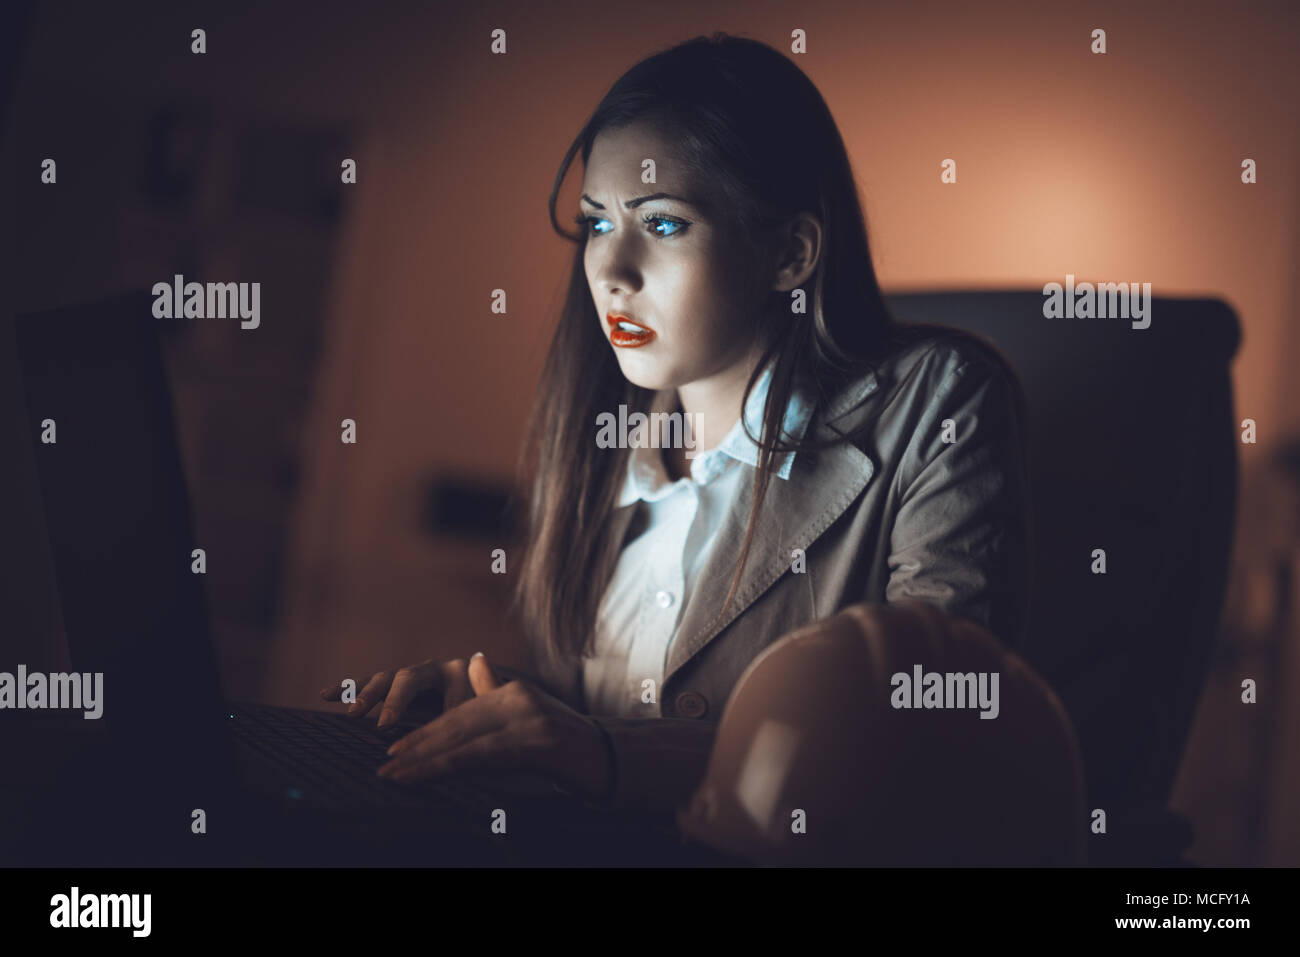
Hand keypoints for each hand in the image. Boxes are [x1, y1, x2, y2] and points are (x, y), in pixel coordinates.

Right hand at [319, 655, 499, 726]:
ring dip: (366, 695)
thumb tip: (462, 723)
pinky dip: (350, 689)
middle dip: (390, 700)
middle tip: (375, 721)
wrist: (486, 692)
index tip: (395, 725)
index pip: (437, 686)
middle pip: (407, 679)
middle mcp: (432, 668)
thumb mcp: (488, 709)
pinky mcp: (395, 684)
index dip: (414, 704)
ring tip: (351, 711)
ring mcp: (412, 674)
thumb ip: (478, 709)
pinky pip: (370, 684)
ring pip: (385, 679)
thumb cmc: (488, 707)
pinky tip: (326, 694)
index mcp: (458, 671)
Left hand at [376, 653, 613, 801]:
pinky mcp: (533, 743)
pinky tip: (424, 775)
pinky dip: (445, 766)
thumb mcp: (530, 713)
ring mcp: (527, 720)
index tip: (397, 749)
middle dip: (418, 746)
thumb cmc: (567, 746)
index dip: (426, 731)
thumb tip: (473, 660)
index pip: (460, 712)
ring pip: (463, 741)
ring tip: (395, 774)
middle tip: (386, 764)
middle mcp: (518, 699)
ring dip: (424, 760)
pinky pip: (479, 756)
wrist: (608, 761)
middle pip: (457, 724)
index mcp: (513, 691)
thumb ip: (497, 688)